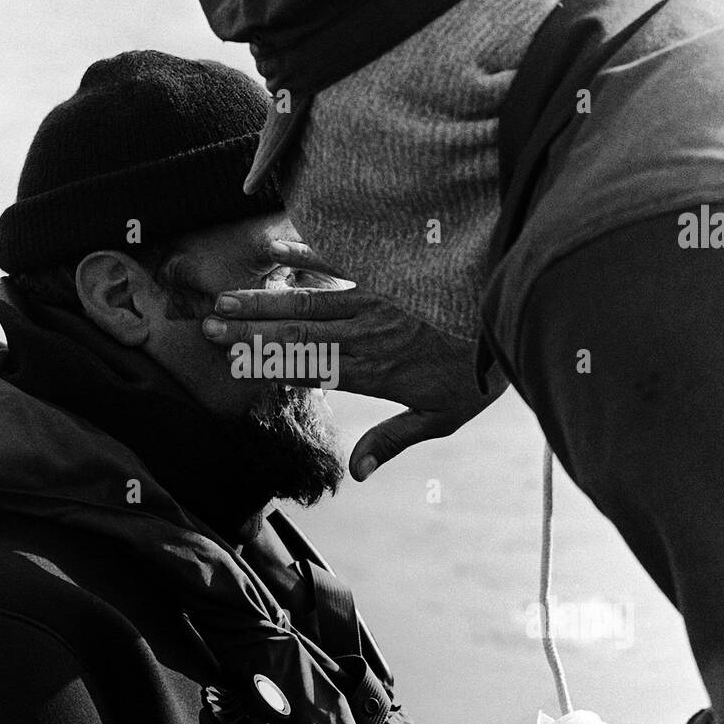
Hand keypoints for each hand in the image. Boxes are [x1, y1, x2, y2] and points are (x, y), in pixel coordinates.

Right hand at [201, 238, 505, 476]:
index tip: (228, 364)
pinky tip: (276, 251)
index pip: (307, 368)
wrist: (515, 308)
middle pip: (296, 333)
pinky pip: (341, 259)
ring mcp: (374, 298)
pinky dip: (308, 254)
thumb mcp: (442, 416)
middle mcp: (365, 332)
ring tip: (226, 300)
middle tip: (208, 327)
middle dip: (250, 332)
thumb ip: (394, 439)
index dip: (266, 365)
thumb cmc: (480, 370)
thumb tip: (355, 472)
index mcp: (372, 370)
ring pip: (309, 300)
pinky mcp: (387, 269)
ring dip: (265, 301)